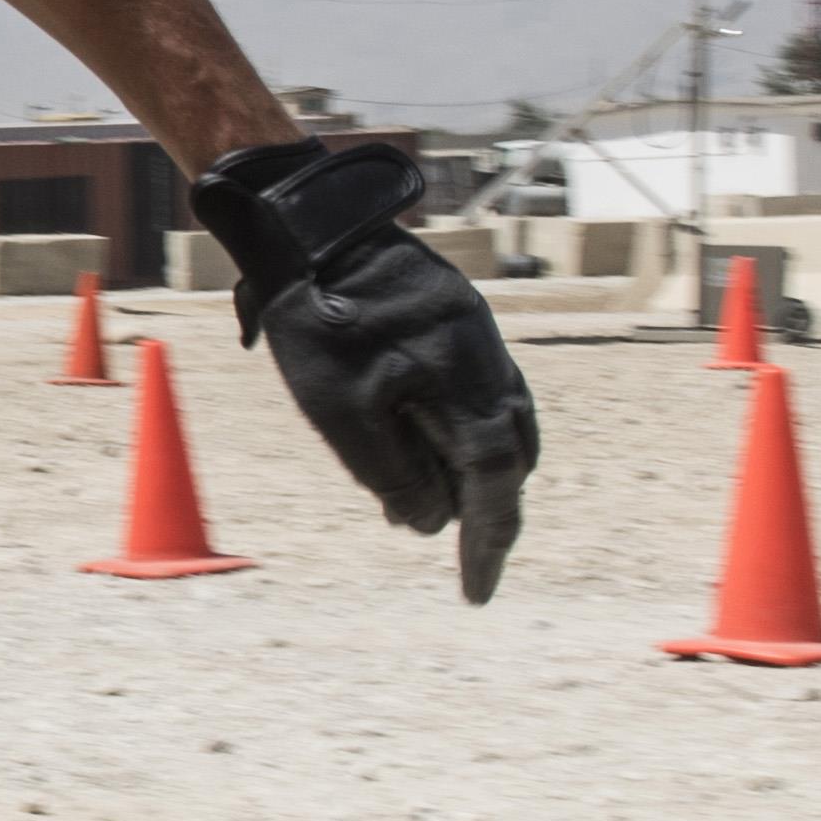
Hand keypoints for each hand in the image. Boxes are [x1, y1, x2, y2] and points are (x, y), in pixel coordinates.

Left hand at [192, 141, 541, 604]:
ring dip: (484, 475)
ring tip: (451, 514)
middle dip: (490, 515)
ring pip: (502, 424)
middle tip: (472, 563)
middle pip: (508, 459)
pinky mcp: (456, 318)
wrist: (311, 228)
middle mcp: (485, 362)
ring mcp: (476, 336)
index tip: (476, 592)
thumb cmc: (319, 322)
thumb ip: (393, 475)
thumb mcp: (342, 415)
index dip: (487, 542)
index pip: (492, 484)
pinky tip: (439, 447)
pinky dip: (470, 432)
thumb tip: (432, 523)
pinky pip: (482, 390)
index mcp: (465, 387)